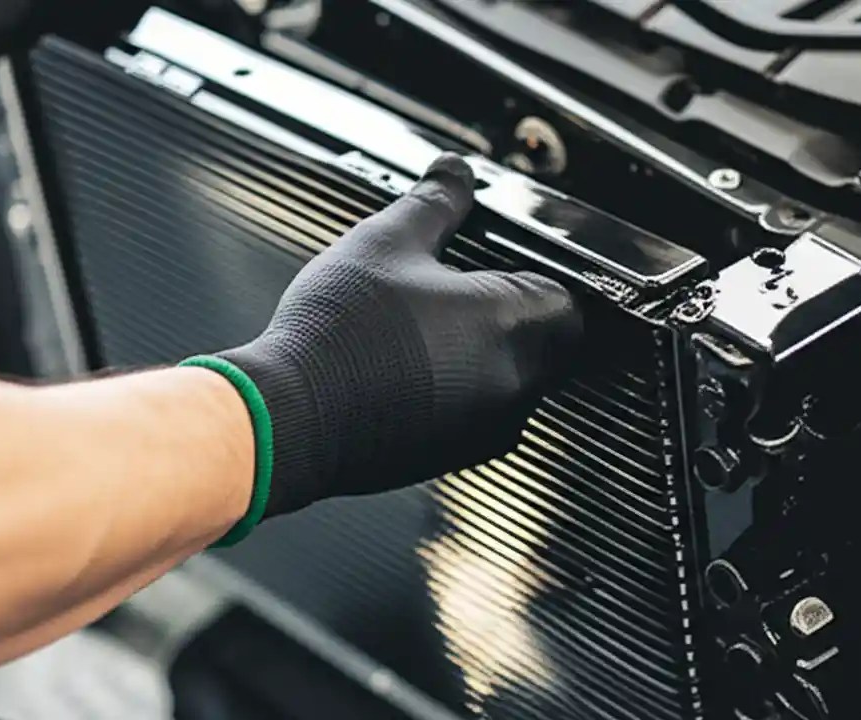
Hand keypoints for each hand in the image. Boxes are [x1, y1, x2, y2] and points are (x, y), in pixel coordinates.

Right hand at [213, 154, 581, 516]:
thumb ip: (436, 201)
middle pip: (549, 345)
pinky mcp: (455, 457)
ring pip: (515, 383)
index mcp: (511, 324)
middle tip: (460, 292)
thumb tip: (455, 171)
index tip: (501, 263)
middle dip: (513, 316)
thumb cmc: (338, 335)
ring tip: (426, 330)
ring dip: (485, 356)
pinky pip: (478, 416)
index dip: (540, 275)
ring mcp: (485, 427)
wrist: (290, 417)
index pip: (569, 299)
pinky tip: (408, 370)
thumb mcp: (387, 241)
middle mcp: (513, 383)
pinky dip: (458, 392)